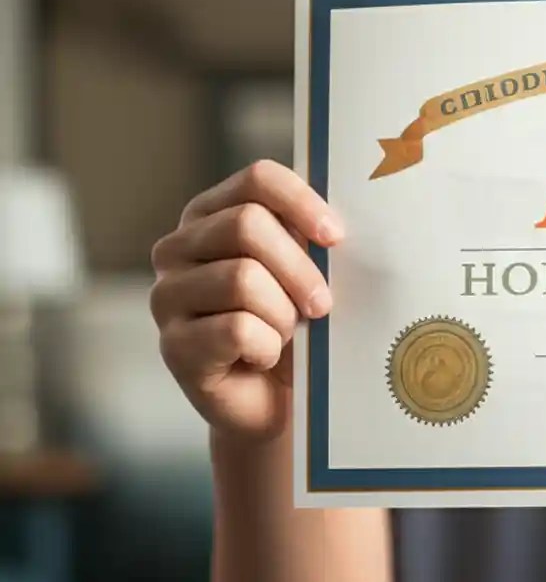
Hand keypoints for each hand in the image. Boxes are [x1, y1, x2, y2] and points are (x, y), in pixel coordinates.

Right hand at [149, 160, 342, 439]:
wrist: (277, 401)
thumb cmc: (296, 329)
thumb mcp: (307, 274)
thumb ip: (312, 239)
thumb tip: (343, 222)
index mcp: (212, 215)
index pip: (256, 180)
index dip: (301, 203)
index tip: (336, 237)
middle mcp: (177, 248)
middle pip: (248, 225)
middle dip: (300, 269)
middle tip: (322, 305)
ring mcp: (167, 296)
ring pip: (242, 278)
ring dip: (283, 314)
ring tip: (286, 335)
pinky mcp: (172, 345)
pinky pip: (235, 329)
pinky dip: (267, 347)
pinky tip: (263, 357)